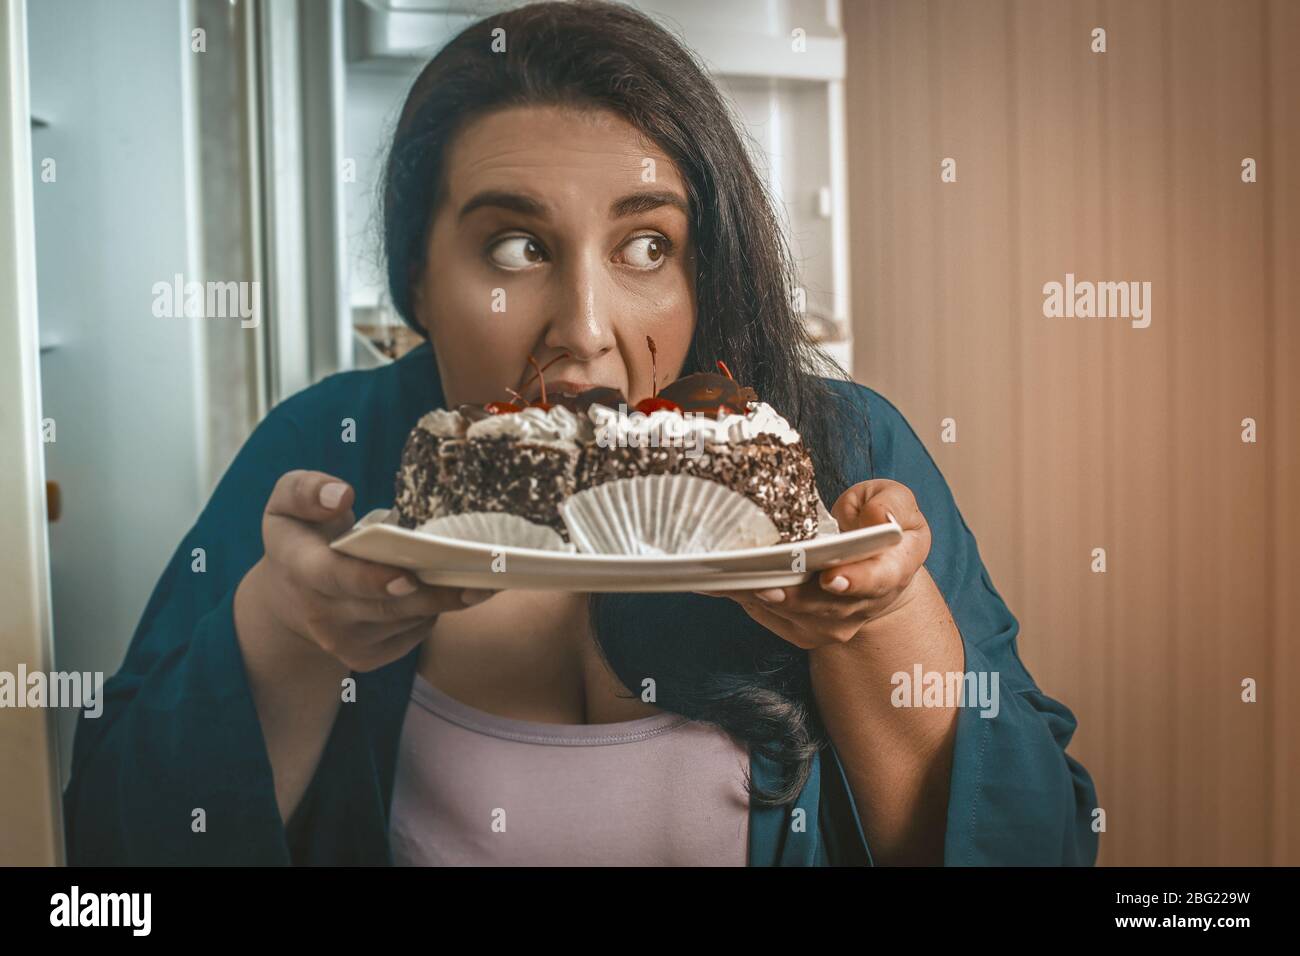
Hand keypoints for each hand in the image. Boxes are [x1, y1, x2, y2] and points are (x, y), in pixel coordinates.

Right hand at [237, 470, 496, 671]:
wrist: (290, 597)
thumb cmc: (301, 536)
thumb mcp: (287, 501)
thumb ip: (306, 490)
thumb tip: (341, 495)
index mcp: (300, 568)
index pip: (334, 578)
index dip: (372, 579)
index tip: (407, 576)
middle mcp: (320, 613)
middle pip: (384, 607)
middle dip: (433, 594)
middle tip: (481, 577)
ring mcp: (343, 642)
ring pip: (404, 622)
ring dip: (442, 601)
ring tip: (481, 579)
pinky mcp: (365, 659)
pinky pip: (411, 637)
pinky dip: (433, 614)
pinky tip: (446, 591)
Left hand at [693, 479, 930, 649]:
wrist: (873, 568)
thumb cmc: (876, 524)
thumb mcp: (894, 500)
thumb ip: (890, 503)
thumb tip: (880, 517)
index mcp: (892, 570)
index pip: (876, 580)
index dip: (854, 580)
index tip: (830, 578)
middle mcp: (864, 605)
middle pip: (825, 605)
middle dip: (792, 594)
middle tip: (762, 582)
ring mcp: (833, 623)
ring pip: (794, 615)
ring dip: (761, 598)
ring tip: (730, 580)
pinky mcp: (804, 631)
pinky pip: (772, 619)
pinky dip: (746, 601)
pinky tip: (721, 584)